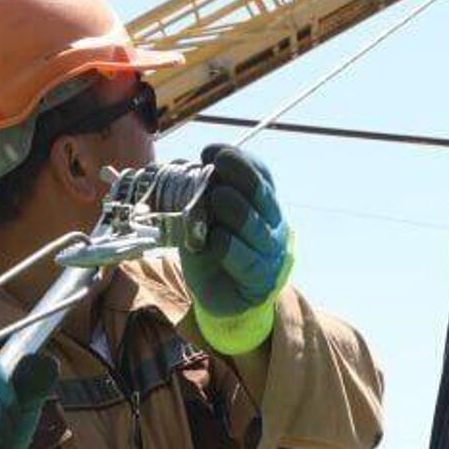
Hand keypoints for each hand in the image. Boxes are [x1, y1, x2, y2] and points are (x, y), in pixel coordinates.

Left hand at [181, 144, 293, 352]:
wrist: (223, 296)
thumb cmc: (212, 248)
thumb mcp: (203, 216)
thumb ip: (197, 193)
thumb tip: (177, 167)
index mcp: (260, 201)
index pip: (260, 173)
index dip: (239, 159)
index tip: (210, 152)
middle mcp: (271, 222)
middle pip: (261, 193)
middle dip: (240, 174)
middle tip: (215, 166)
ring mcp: (270, 251)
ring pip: (256, 226)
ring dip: (236, 209)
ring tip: (216, 198)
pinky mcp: (260, 280)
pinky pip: (248, 261)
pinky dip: (230, 248)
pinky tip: (216, 240)